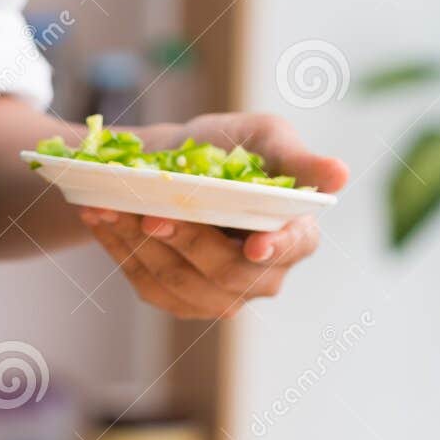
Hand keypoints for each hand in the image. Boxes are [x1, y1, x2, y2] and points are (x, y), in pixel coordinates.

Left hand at [81, 112, 348, 319]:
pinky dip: (119, 249)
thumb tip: (340, 175)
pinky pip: (148, 283)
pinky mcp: (180, 301)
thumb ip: (297, 160)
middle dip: (188, 242)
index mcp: (296, 235)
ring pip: (180, 282)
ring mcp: (220, 297)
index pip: (292, 247)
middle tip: (151, 214)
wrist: (175, 168)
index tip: (255, 244)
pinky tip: (100, 218)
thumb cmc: (229, 148)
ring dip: (139, 245)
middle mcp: (264, 277)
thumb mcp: (265, 138)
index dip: (276, 247)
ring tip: (108, 207)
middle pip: (228, 274)